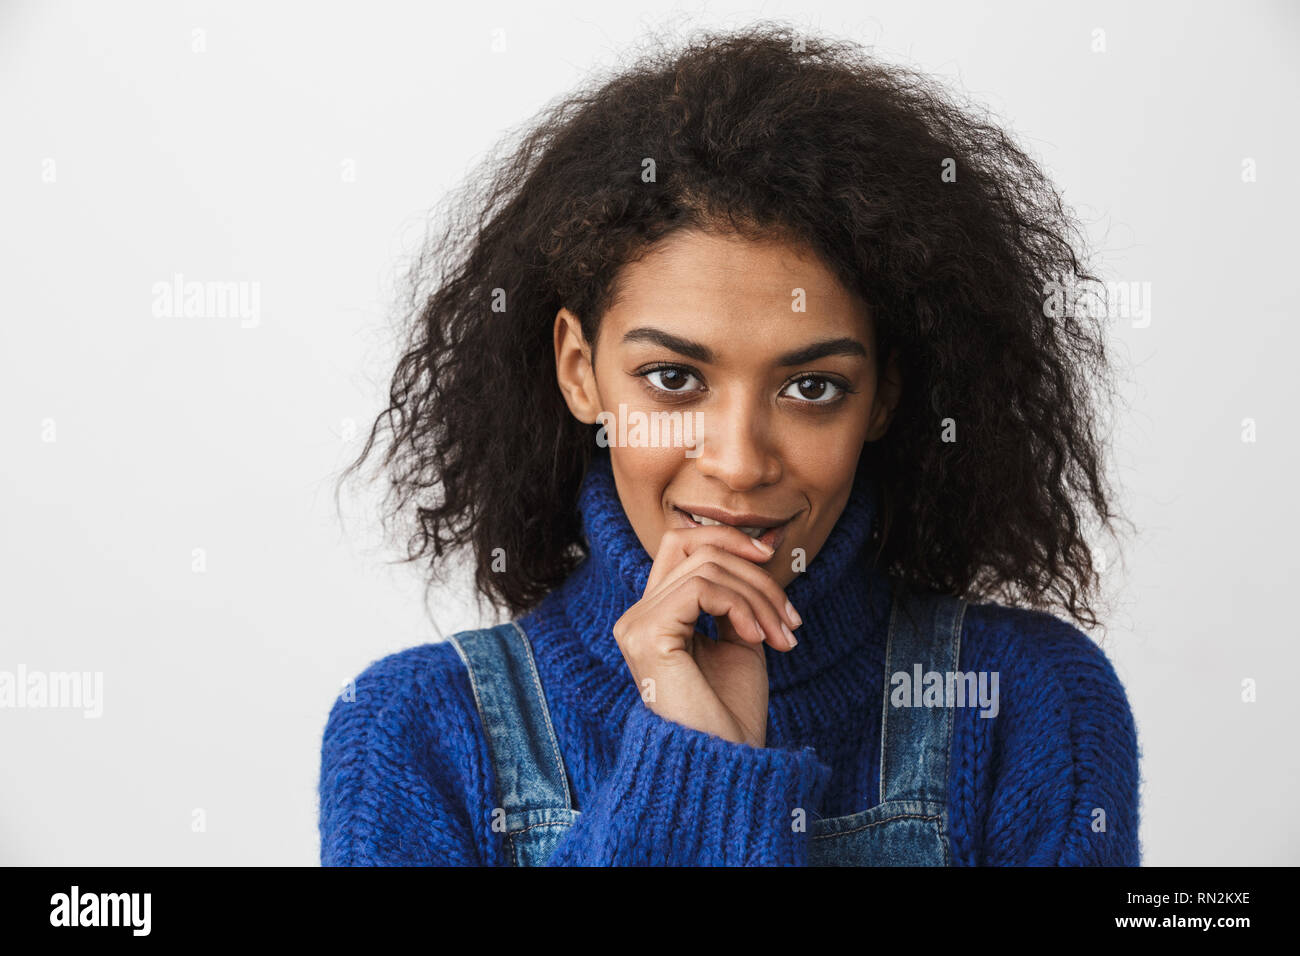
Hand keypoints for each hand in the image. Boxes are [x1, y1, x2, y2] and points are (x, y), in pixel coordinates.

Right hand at [611, 524, 801, 746]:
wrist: (724, 766)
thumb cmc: (731, 714)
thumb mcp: (738, 641)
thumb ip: (735, 598)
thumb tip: (755, 549)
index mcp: (656, 615)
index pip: (681, 544)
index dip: (727, 539)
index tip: (772, 560)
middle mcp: (637, 616)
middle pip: (697, 549)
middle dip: (756, 575)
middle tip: (789, 620)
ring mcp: (637, 625)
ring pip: (706, 567)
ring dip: (759, 597)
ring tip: (781, 637)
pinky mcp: (647, 635)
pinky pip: (701, 588)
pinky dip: (741, 606)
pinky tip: (757, 638)